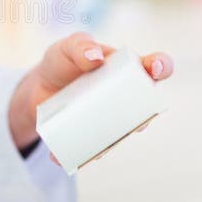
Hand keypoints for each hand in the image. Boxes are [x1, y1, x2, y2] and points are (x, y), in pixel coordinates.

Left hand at [8, 32, 173, 158]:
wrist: (40, 87)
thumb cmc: (64, 61)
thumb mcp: (68, 47)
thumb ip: (80, 45)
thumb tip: (94, 56)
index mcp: (129, 68)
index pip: (156, 65)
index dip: (161, 66)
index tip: (154, 68)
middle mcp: (128, 96)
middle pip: (146, 109)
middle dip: (145, 117)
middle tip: (136, 123)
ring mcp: (112, 118)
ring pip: (122, 135)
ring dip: (113, 143)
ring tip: (97, 148)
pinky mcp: (94, 135)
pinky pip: (93, 149)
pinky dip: (80, 154)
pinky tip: (64, 156)